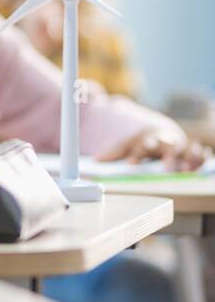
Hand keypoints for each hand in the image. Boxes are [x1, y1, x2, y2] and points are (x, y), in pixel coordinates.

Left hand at [96, 127, 210, 170]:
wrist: (161, 133)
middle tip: (167, 165)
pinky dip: (203, 158)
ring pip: (189, 148)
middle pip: (169, 145)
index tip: (132, 163)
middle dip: (169, 154)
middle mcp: (167, 141)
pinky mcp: (193, 153)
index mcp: (150, 139)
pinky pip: (202, 154)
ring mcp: (182, 147)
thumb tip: (98, 159)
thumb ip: (116, 151)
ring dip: (189, 157)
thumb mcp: (129, 144)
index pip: (144, 144)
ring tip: (187, 168)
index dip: (138, 153)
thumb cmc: (144, 143)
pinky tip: (202, 166)